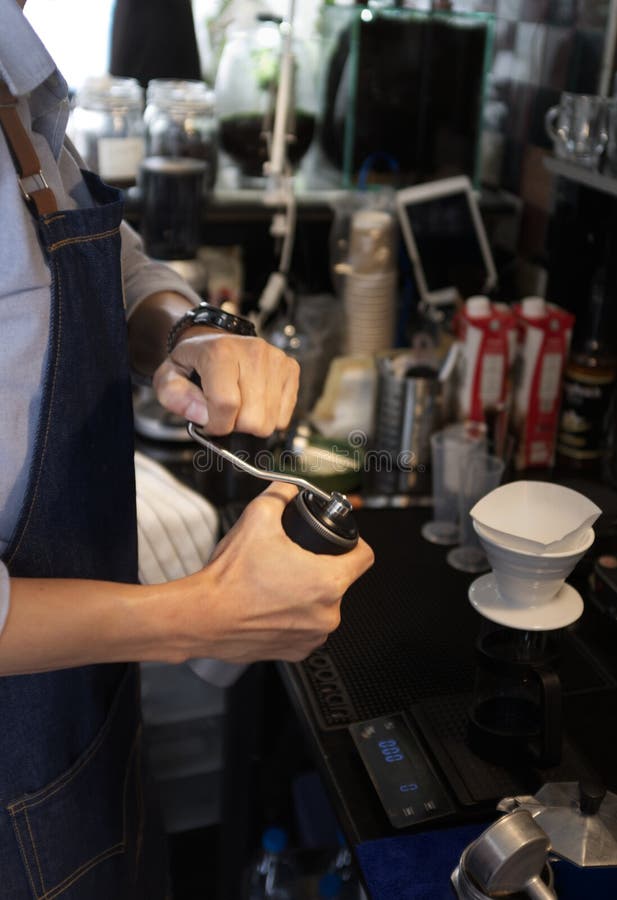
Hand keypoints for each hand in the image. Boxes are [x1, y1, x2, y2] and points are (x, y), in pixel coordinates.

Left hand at [153, 329, 299, 435]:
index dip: (215, 425)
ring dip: (251, 422)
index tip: (209, 421)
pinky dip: (268, 417)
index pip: (226, 405)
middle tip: (224, 410)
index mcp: (220, 352)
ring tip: (239, 404)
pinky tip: (255, 401)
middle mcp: (253, 351)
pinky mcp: (290, 368)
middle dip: (235, 425)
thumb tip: (202, 416)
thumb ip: (175, 398)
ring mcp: (275, 360)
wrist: (212, 341)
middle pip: (252, 419)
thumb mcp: (168, 378)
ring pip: (270, 422)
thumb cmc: (193, 363)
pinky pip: (284, 416)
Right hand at [173, 482, 374, 663]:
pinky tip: (272, 606)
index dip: (354, 544)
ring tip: (279, 584)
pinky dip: (294, 617)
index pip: (365, 557)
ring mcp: (312, 636)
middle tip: (293, 561)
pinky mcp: (297, 651)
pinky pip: (306, 628)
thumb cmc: (230, 579)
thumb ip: (281, 494)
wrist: (203, 617)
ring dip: (308, 594)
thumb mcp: (258, 518)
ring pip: (323, 606)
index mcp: (328, 581)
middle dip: (321, 568)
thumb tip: (288, 488)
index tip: (343, 543)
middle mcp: (327, 614)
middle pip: (340, 581)